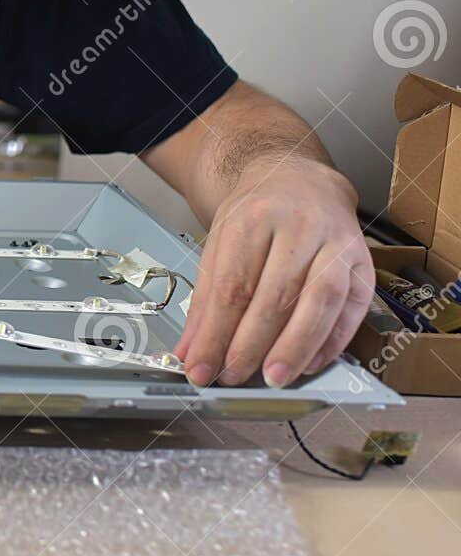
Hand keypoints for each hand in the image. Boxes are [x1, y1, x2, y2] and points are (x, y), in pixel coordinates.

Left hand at [175, 156, 372, 387]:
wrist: (298, 178)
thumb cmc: (256, 215)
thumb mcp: (218, 244)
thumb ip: (206, 300)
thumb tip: (191, 352)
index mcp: (254, 218)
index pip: (233, 287)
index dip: (216, 335)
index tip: (201, 368)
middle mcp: (301, 227)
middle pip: (276, 297)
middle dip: (252, 347)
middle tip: (234, 377)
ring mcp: (338, 242)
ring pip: (320, 303)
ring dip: (295, 348)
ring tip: (273, 378)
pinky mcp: (364, 261)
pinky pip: (352, 309)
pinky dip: (331, 342)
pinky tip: (310, 363)